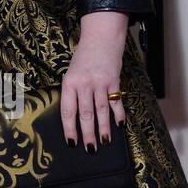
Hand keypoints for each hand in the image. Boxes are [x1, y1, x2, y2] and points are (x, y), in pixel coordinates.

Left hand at [60, 11, 128, 148]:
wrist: (101, 38)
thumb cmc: (83, 59)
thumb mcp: (71, 74)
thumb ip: (73, 94)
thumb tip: (75, 119)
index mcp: (69, 83)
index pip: (68, 111)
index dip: (70, 128)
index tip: (72, 142)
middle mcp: (84, 84)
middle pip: (86, 114)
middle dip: (88, 134)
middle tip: (90, 149)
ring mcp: (100, 82)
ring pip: (101, 110)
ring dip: (104, 128)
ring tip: (105, 142)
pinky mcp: (114, 80)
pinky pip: (116, 101)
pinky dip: (118, 114)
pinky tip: (119, 125)